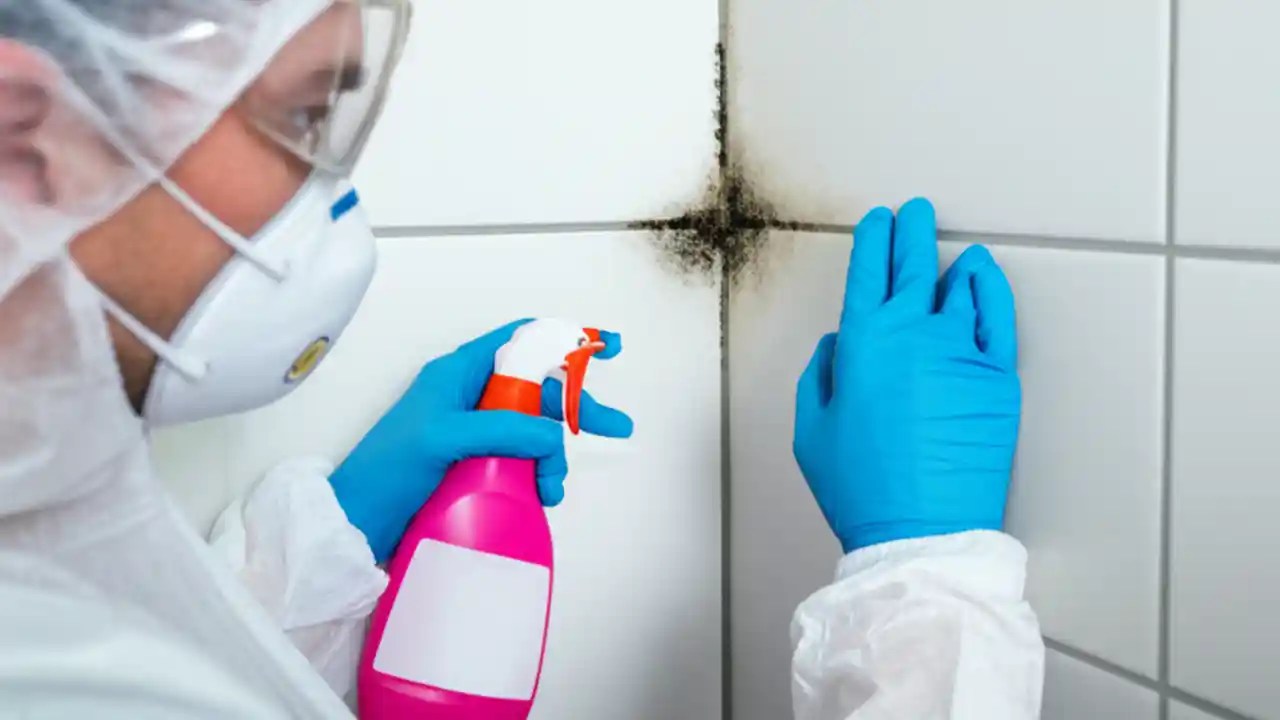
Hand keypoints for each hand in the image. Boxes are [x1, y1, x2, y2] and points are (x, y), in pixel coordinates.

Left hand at [330, 320, 632, 562]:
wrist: (356, 524)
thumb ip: (502, 429)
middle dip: (575, 409)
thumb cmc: (387, 470)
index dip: (566, 339)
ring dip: (553, 455)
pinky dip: (539, 474)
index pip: (522, 341)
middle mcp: (470, 397)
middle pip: (538, 389)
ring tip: (551, 488)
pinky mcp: (476, 465)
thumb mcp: (443, 438)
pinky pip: (522, 460)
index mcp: (459, 373)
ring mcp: (474, 433)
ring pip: (534, 431)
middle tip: (614, 428)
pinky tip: (541, 494)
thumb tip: (554, 435)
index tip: (606, 347)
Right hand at [793, 198, 1020, 553]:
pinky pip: (996, 316)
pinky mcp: (996, 376)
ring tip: (952, 249)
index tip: (877, 222)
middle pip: (913, 268)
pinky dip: (989, 288)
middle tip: (914, 213)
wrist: (922, 527)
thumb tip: (838, 345)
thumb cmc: (862, 486)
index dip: (872, 242)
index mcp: (863, 344)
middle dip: (911, 234)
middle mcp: (912, 334)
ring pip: (957, 288)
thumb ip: (822, 375)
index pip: (868, 275)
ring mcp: (960, 351)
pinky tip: (982, 275)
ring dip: (950, 262)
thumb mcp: (813, 430)